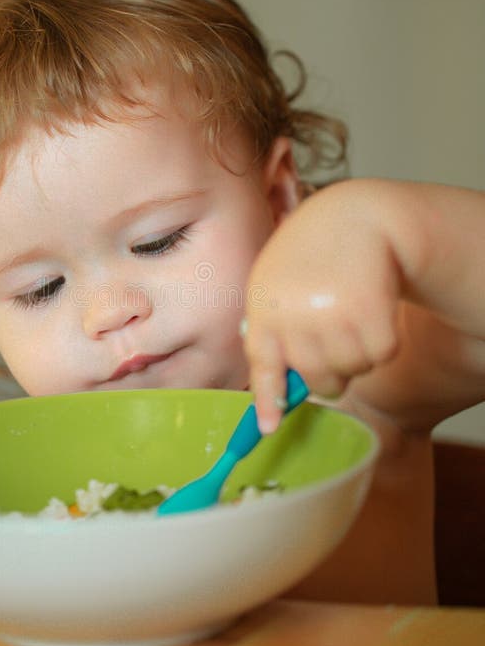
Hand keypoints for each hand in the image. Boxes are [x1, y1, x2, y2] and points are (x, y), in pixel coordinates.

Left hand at [244, 181, 399, 431]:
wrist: (358, 217)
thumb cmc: (312, 251)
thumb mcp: (273, 278)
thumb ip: (269, 325)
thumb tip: (274, 379)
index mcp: (264, 305)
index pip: (263, 365)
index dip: (267, 401)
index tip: (270, 428)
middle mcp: (295, 316)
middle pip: (317, 380)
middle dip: (330, 371)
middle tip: (335, 337)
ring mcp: (332, 317)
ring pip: (353, 369)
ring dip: (358, 350)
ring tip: (351, 309)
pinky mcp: (371, 315)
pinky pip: (381, 355)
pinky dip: (382, 339)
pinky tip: (372, 306)